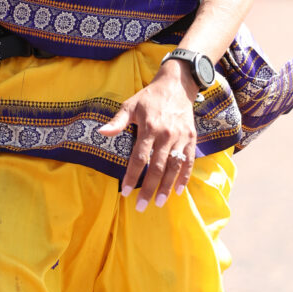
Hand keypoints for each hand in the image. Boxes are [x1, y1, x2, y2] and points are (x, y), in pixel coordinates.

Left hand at [97, 63, 197, 211]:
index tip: (124, 192)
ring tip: (159, 203)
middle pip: (157, 166)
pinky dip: (184, 177)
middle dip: (149, 188)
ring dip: (166, 186)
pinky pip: (188, 161)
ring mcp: (180, 137)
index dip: (132, 176)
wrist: (176, 85)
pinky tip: (178, 191)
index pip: (139, 157)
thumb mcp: (131, 105)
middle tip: (142, 206)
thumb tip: (101, 132)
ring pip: (174, 166)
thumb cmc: (149, 98)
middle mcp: (166, 135)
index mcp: (149, 128)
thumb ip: (117, 121)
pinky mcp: (191, 138)